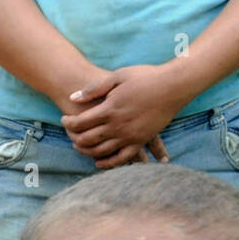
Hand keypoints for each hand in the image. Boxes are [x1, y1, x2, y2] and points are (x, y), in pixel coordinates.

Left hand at [62, 65, 183, 167]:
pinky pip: (121, 159)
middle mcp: (117, 126)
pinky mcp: (140, 141)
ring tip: (80, 146)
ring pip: (100, 151)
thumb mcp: (118, 76)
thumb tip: (72, 97)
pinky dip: (108, 163)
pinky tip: (99, 162)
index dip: (68, 123)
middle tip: (70, 134)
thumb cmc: (146, 77)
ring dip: (86, 151)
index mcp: (110, 109)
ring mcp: (129, 136)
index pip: (80, 122)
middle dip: (74, 138)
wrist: (174, 85)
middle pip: (87, 139)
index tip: (64, 120)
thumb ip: (94, 88)